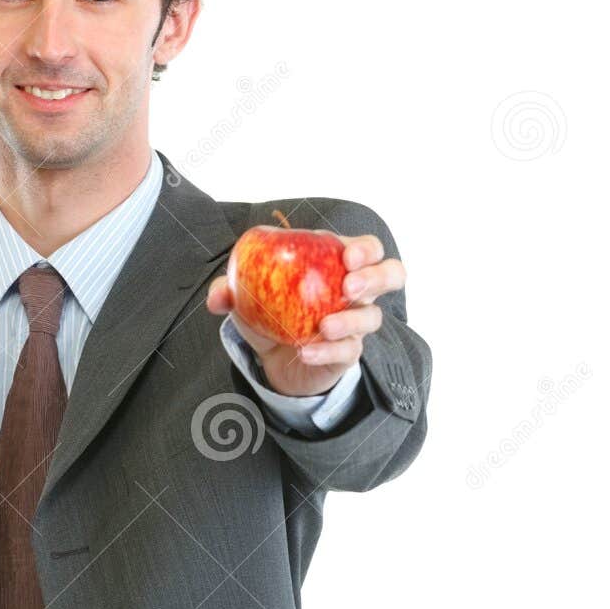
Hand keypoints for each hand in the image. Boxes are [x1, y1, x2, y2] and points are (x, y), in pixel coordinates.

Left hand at [207, 231, 404, 396]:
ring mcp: (355, 323)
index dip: (365, 249)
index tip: (347, 256)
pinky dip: (327, 351)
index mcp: (337, 264)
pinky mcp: (347, 353)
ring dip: (350, 320)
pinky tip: (306, 352)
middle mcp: (355, 291)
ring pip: (373, 317)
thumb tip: (219, 295)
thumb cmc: (272, 312)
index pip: (367, 249)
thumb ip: (230, 291)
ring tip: (323, 326)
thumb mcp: (249, 298)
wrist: (275, 359)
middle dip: (376, 276)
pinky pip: (348, 351)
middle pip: (391, 274)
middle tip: (350, 286)